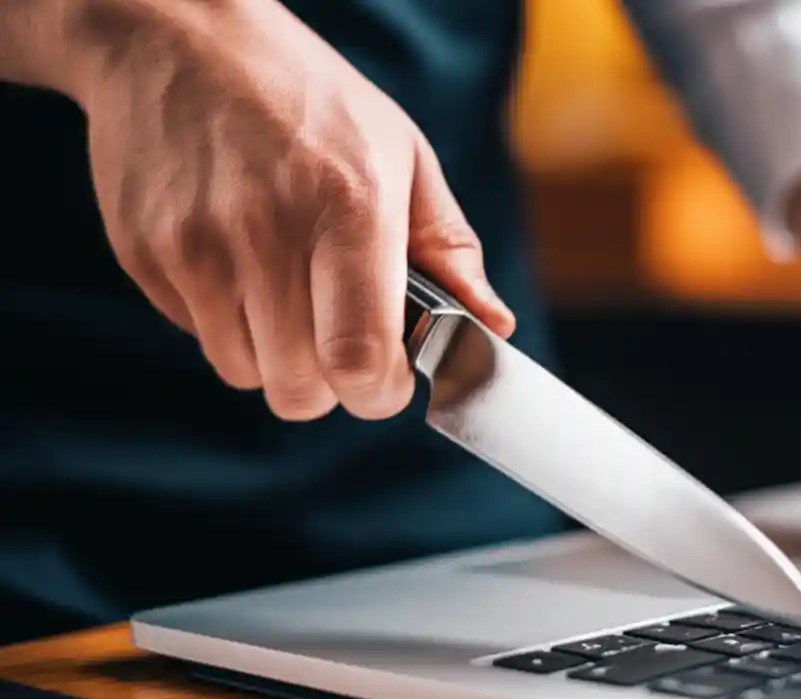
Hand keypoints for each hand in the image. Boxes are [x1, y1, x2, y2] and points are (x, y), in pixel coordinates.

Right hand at [69, 0, 512, 419]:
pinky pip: (197, 338)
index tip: (390, 379)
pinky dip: (226, 323)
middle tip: (341, 340)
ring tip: (289, 291)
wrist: (182, 39)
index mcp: (348, 208)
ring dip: (276, 356)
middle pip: (300, 389)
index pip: (358, 357)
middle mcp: (266, 232)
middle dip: (332, 384)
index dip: (380, 392)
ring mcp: (196, 247)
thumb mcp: (404, 155)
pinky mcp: (144, 254)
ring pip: (246, 374)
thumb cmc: (312, 100)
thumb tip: (492, 328)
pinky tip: (239, 263)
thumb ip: (450, 251)